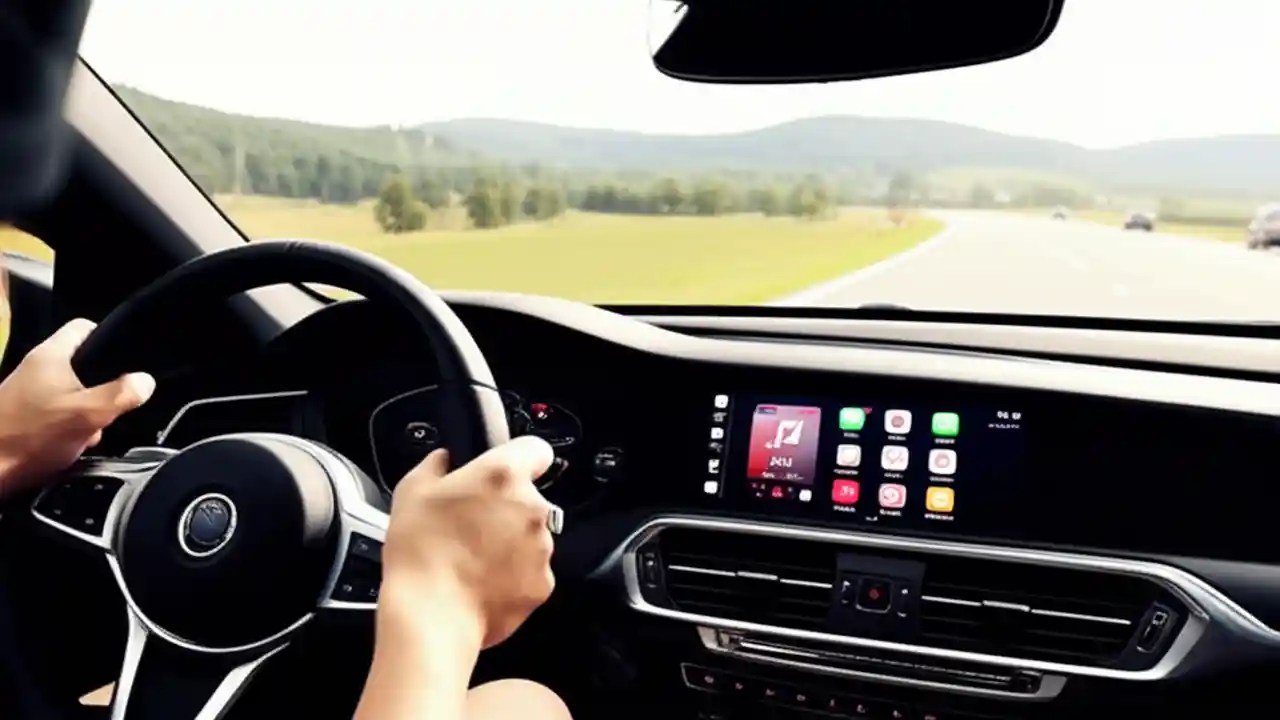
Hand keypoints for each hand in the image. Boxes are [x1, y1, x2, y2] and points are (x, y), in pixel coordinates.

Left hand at [0, 319, 155, 499]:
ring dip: (87, 412)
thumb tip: (146, 381)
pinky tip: (71, 444)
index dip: (109, 338)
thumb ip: (121, 395)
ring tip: (90, 431)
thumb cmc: (30, 436)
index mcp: (50, 356)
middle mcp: (37, 368)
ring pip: (73, 392)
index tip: (127, 361)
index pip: (84, 327)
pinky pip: (58, 412)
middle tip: (110, 407)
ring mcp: (27, 392)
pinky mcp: (23, 416)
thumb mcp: (87, 414)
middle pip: (83, 365)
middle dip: (103, 388)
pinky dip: (69, 425)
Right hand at [380, 435, 556, 648]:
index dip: (521, 458)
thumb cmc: (420, 551)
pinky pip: (531, 571)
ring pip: (532, 535)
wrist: (431, 614)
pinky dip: (513, 575)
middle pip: (529, 498)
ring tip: (473, 557)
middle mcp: (532, 507)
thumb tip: (443, 460)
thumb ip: (435, 465)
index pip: (536, 449)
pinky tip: (482, 581)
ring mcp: (542, 547)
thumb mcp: (412, 491)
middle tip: (473, 524)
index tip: (507, 471)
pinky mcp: (543, 582)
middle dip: (507, 508)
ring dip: (511, 542)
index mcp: (503, 475)